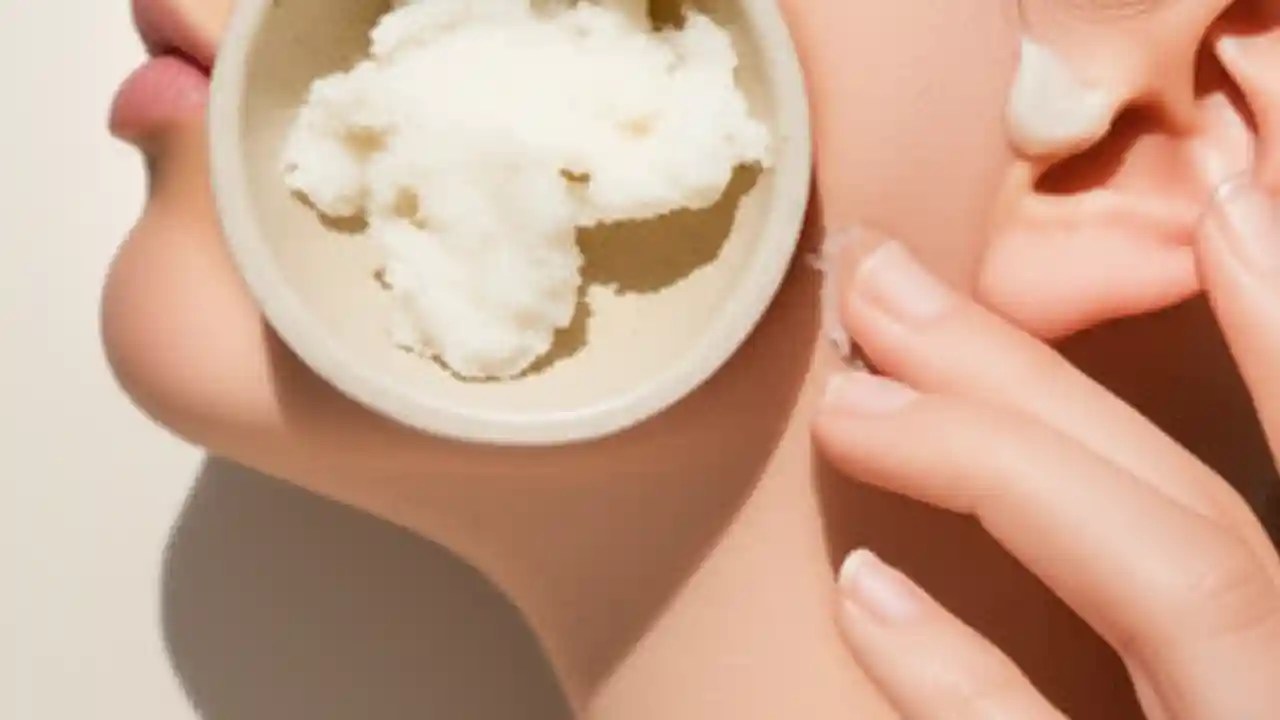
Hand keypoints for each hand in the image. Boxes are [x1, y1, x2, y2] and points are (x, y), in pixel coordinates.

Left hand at [814, 175, 1279, 718]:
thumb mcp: (1214, 664)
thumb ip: (1165, 562)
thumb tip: (1082, 463)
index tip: (1227, 215)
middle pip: (1196, 514)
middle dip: (1041, 387)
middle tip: (883, 289)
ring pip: (1176, 585)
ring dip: (1007, 466)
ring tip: (850, 406)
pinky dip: (960, 677)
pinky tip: (864, 591)